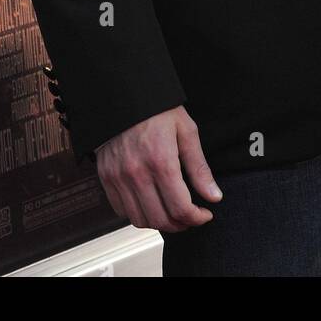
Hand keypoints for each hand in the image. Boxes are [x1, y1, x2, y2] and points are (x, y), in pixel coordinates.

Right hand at [94, 106, 222, 232]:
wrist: (123, 95)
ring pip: (140, 220)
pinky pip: (121, 210)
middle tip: (190, 216)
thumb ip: (199, 167)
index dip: (197, 218)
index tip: (205, 213)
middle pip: (161, 220)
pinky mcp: (106, 177)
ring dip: (159, 223)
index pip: (180, 208)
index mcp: (161, 161)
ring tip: (171, 212)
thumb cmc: (156, 109)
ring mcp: (119, 177)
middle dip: (181, 224)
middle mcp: (137, 173)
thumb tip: (214, 196)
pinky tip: (150, 202)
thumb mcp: (186, 131)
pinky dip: (137, 213)